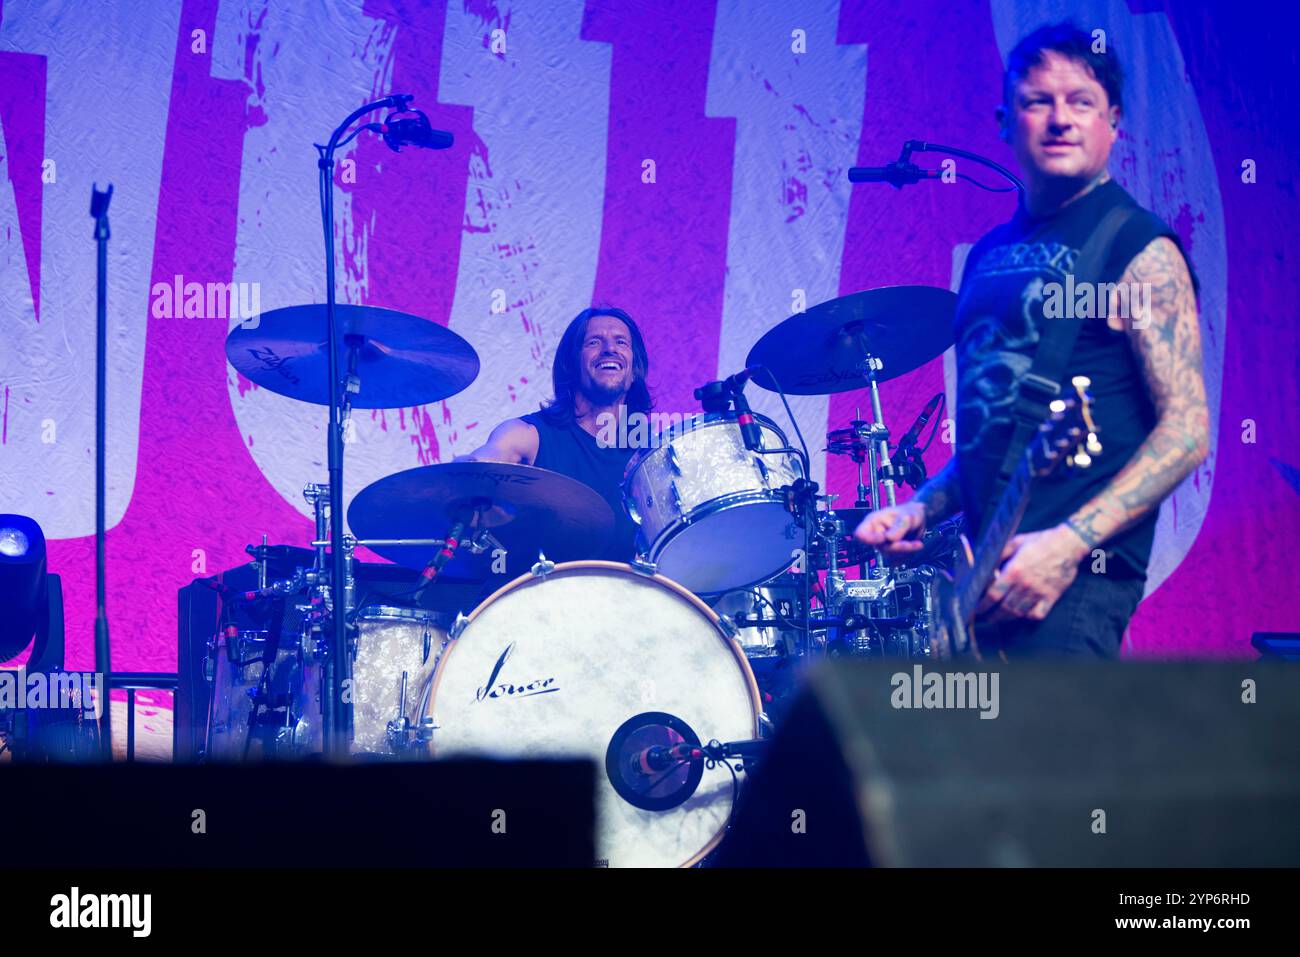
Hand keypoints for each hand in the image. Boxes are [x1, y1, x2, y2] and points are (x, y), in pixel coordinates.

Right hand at [853, 501, 926, 554]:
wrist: (920, 520)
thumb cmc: (909, 513)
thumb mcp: (906, 516)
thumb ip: (898, 527)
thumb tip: (889, 539)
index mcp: (873, 522)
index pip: (861, 533)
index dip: (869, 538)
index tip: (883, 538)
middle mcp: (876, 535)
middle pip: (880, 547)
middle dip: (897, 546)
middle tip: (910, 543)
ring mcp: (883, 545)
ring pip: (890, 555)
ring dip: (905, 551)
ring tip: (916, 543)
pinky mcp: (892, 553)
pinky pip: (897, 559)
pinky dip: (909, 555)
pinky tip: (914, 546)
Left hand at [977, 523, 1091, 621]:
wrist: (1068, 544)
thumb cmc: (1040, 541)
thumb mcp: (1015, 543)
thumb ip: (999, 555)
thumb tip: (985, 566)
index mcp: (1014, 571)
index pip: (993, 594)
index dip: (983, 604)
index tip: (977, 608)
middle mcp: (1025, 585)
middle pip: (1004, 607)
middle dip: (992, 615)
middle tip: (985, 617)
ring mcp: (1039, 592)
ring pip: (1019, 613)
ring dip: (1006, 618)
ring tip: (999, 618)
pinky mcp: (1051, 597)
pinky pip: (1038, 614)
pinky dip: (1028, 617)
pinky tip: (1022, 614)